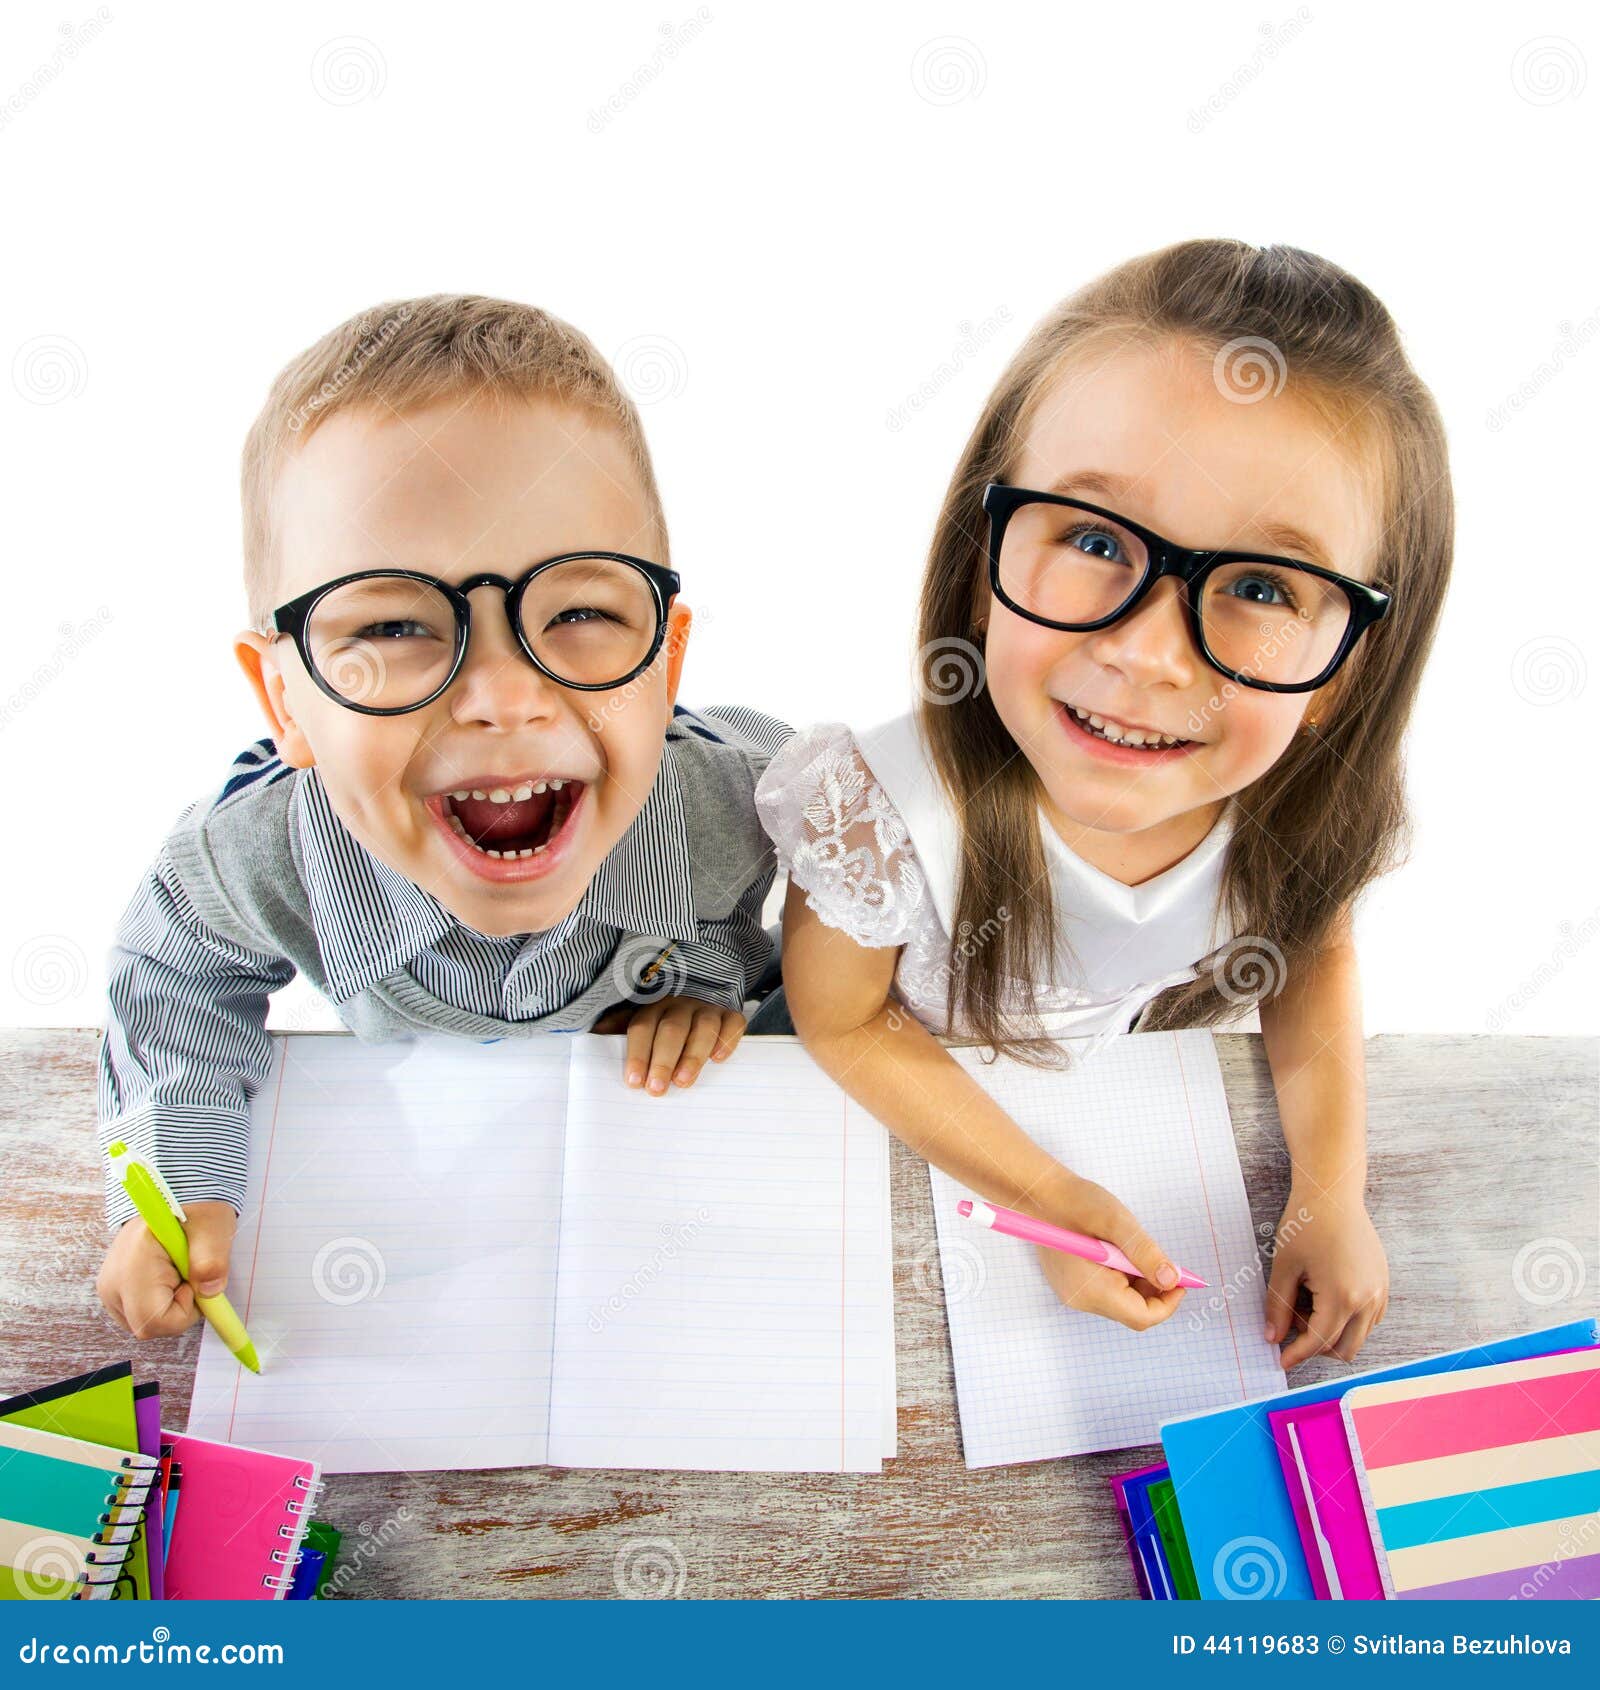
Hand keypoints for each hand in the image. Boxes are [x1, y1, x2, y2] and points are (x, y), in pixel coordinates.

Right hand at [96, 1200, 236, 1339]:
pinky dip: (160, 1302)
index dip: (184, 1310)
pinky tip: (167, 1277)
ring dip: (170, 1306)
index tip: (194, 1281)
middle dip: (178, 1310)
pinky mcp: (113, 1291)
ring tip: (178, 1272)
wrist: (171, 1195)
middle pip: (149, 1327)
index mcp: (132, 1265)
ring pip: (146, 1323)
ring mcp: (109, 1289)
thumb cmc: (194, 1210)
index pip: (155, 1320)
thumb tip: (209, 1292)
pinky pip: (141, 1313)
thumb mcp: (212, 1228)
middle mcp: (112, 1283)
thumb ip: (211, 1260)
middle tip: (189, 1277)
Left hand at [595, 996, 745, 1093]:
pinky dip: (727, 1040)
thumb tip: (592, 1037)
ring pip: (703, 1028)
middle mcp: (680, 1004)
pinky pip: (733, 1024)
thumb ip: (619, 1028)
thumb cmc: (664, 1018)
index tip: (633, 1081)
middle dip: (663, 1060)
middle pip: (671, 1030)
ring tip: (683, 1082)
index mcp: (653, 1006)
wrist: (703, 989)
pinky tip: (718, 1059)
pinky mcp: (730, 1014)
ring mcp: (707, 1008)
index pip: (642, 1028)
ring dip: (693, 1056)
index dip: (637, 1054)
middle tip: (657, 1089)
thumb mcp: (639, 1018)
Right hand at [1032, 1175, 1187, 1331]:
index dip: (1168, 1303)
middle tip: (1158, 1258)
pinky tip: (1116, 1251)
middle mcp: (1081, 1300)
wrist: (1040, 1194)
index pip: (1142, 1317)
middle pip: (1132, 1311)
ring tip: (1129, 1248)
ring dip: (1137, 1280)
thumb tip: (1172, 1279)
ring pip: (1121, 1302)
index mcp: (1092, 1290)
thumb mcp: (1118, 1223)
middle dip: (1153, 1289)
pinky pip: (1107, 1292)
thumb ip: (1145, 1253)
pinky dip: (1121, 1277)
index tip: (1181, 1280)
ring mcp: (1075, 1294)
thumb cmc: (1076, 1203)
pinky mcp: (1073, 1286)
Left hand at [1265, 1185, 1387, 1368]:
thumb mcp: (1284, 1266)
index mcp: (1342, 1296)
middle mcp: (1367, 1299)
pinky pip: (1370, 1319)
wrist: (1332, 1193)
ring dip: (1333, 1333)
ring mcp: (1380, 1292)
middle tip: (1292, 1322)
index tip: (1281, 1361)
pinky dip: (1348, 1320)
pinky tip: (1325, 1298)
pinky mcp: (1383, 1283)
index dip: (1297, 1355)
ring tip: (1307, 1303)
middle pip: (1345, 1349)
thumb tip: (1272, 1338)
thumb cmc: (1306, 1224)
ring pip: (1360, 1336)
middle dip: (1316, 1347)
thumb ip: (1277, 1306)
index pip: (1318, 1342)